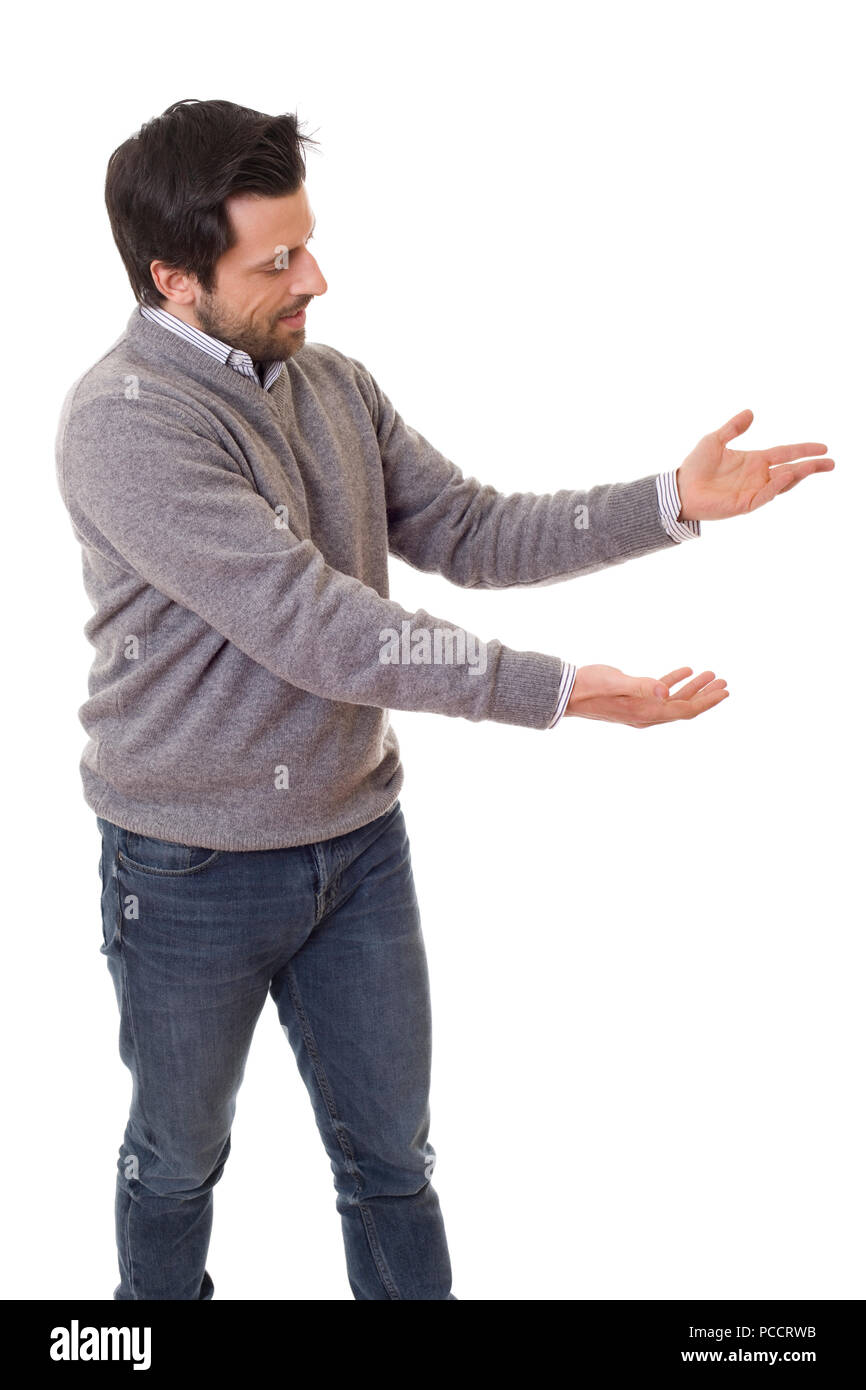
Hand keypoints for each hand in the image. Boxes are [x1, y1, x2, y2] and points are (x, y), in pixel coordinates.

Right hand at [565, 664, 728, 727]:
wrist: (567, 692)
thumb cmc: (590, 686)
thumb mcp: (616, 683)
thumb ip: (641, 686)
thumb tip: (666, 692)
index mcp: (646, 712)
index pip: (685, 709)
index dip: (707, 701)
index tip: (725, 691)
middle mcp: (647, 714)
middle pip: (684, 707)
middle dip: (706, 695)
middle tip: (725, 683)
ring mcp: (640, 707)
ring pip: (675, 700)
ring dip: (693, 688)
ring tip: (711, 674)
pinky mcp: (633, 698)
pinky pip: (660, 693)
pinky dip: (675, 682)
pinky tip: (686, 671)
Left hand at [676, 410, 833, 521]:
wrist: (680, 488)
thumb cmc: (696, 466)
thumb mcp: (715, 440)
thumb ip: (733, 427)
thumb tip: (751, 412)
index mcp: (754, 460)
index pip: (785, 453)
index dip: (804, 450)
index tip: (823, 447)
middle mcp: (758, 476)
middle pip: (791, 470)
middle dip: (811, 466)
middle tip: (831, 463)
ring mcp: (753, 490)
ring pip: (782, 483)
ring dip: (797, 475)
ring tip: (813, 466)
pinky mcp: (745, 503)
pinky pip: (765, 494)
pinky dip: (777, 486)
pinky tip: (787, 475)